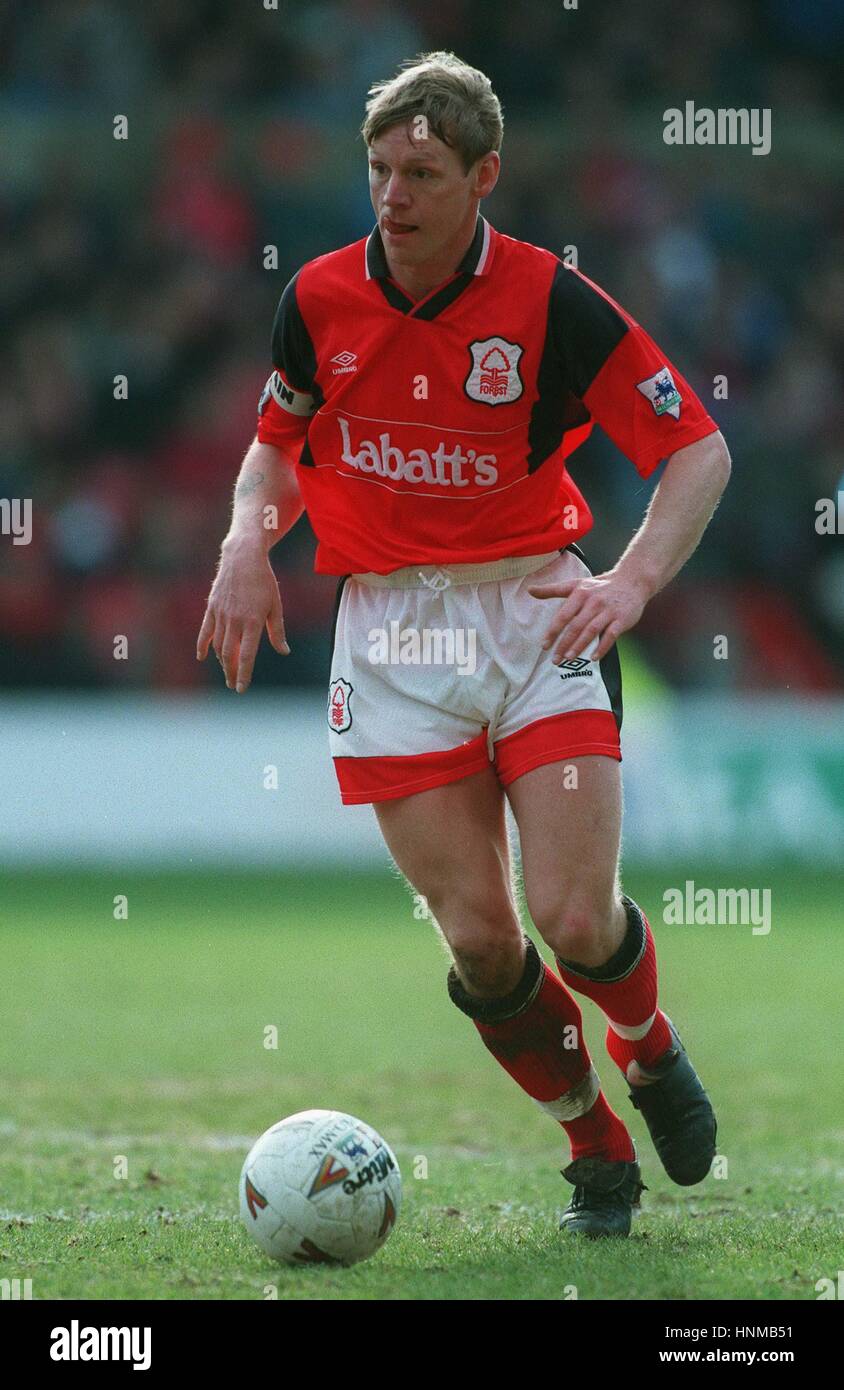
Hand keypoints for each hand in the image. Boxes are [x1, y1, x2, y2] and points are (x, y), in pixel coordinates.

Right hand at [196, 539, 288, 691]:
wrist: (242, 558)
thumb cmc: (263, 582)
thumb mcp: (275, 606)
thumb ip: (277, 632)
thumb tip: (283, 651)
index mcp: (253, 621)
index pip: (248, 655)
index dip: (244, 674)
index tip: (241, 689)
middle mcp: (235, 620)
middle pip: (230, 654)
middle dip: (232, 673)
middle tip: (233, 685)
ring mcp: (221, 614)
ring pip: (218, 645)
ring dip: (222, 662)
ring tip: (227, 673)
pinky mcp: (212, 608)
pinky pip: (205, 631)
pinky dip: (202, 645)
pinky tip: (201, 657)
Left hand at [527, 569, 648, 662]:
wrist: (632, 581)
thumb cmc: (599, 586)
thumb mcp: (576, 584)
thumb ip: (553, 590)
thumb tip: (530, 590)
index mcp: (580, 594)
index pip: (563, 616)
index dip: (553, 632)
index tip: (544, 646)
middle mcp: (593, 602)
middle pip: (575, 626)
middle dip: (564, 644)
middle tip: (555, 659)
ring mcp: (608, 611)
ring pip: (591, 631)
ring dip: (579, 646)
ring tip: (569, 658)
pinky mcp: (622, 619)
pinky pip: (611, 635)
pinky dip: (602, 647)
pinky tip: (593, 658)